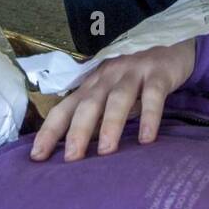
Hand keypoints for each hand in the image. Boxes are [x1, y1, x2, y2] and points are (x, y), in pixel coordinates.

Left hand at [30, 39, 196, 162]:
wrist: (171, 51)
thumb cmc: (135, 80)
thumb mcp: (110, 95)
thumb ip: (95, 116)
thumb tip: (73, 150)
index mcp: (92, 85)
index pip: (65, 108)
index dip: (50, 130)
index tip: (37, 156)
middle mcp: (107, 77)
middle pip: (88, 103)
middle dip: (77, 130)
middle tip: (71, 158)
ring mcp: (132, 73)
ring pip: (118, 98)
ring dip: (110, 124)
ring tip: (106, 151)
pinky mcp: (158, 74)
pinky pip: (153, 96)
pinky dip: (149, 116)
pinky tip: (147, 138)